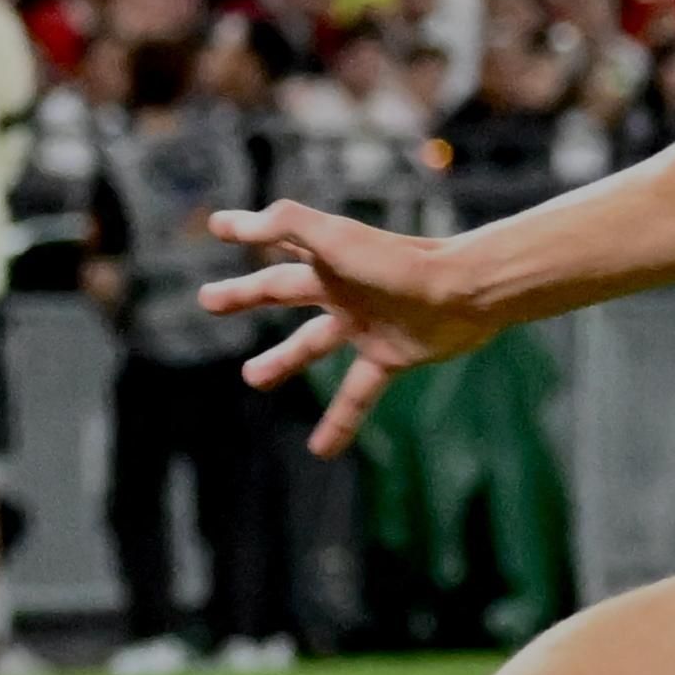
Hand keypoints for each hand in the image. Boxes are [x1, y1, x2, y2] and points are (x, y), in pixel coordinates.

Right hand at [203, 199, 502, 455]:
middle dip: (244, 295)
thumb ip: (286, 225)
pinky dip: (339, 422)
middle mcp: (341, 287)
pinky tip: (320, 451)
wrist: (465, 292)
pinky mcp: (389, 356)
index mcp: (327, 257)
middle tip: (209, 302)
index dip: (245, 230)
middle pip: (281, 290)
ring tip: (251, 378)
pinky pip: (357, 392)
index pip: (275, 239)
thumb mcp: (336, 238)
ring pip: (312, 344)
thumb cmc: (399, 262)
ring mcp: (364, 323)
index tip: (219, 227)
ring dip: (281, 361)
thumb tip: (235, 223)